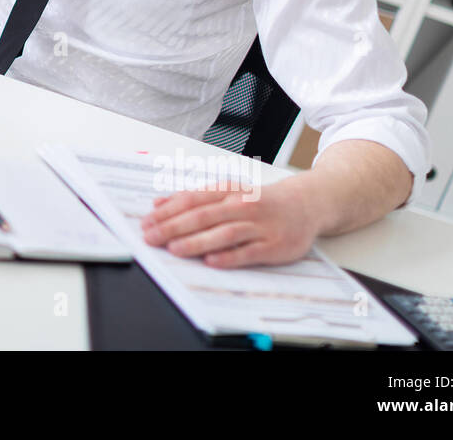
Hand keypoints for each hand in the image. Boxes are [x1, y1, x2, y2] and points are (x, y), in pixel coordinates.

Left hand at [137, 173, 327, 268]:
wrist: (305, 204)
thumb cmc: (260, 200)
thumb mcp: (227, 191)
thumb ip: (193, 197)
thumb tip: (158, 203)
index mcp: (228, 190)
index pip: (192, 199)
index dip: (167, 211)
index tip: (147, 222)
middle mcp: (242, 205)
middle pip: (203, 216)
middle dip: (174, 227)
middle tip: (151, 237)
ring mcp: (259, 225)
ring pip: (224, 233)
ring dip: (197, 241)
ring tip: (174, 248)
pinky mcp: (273, 245)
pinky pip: (249, 251)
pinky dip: (229, 257)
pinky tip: (211, 261)